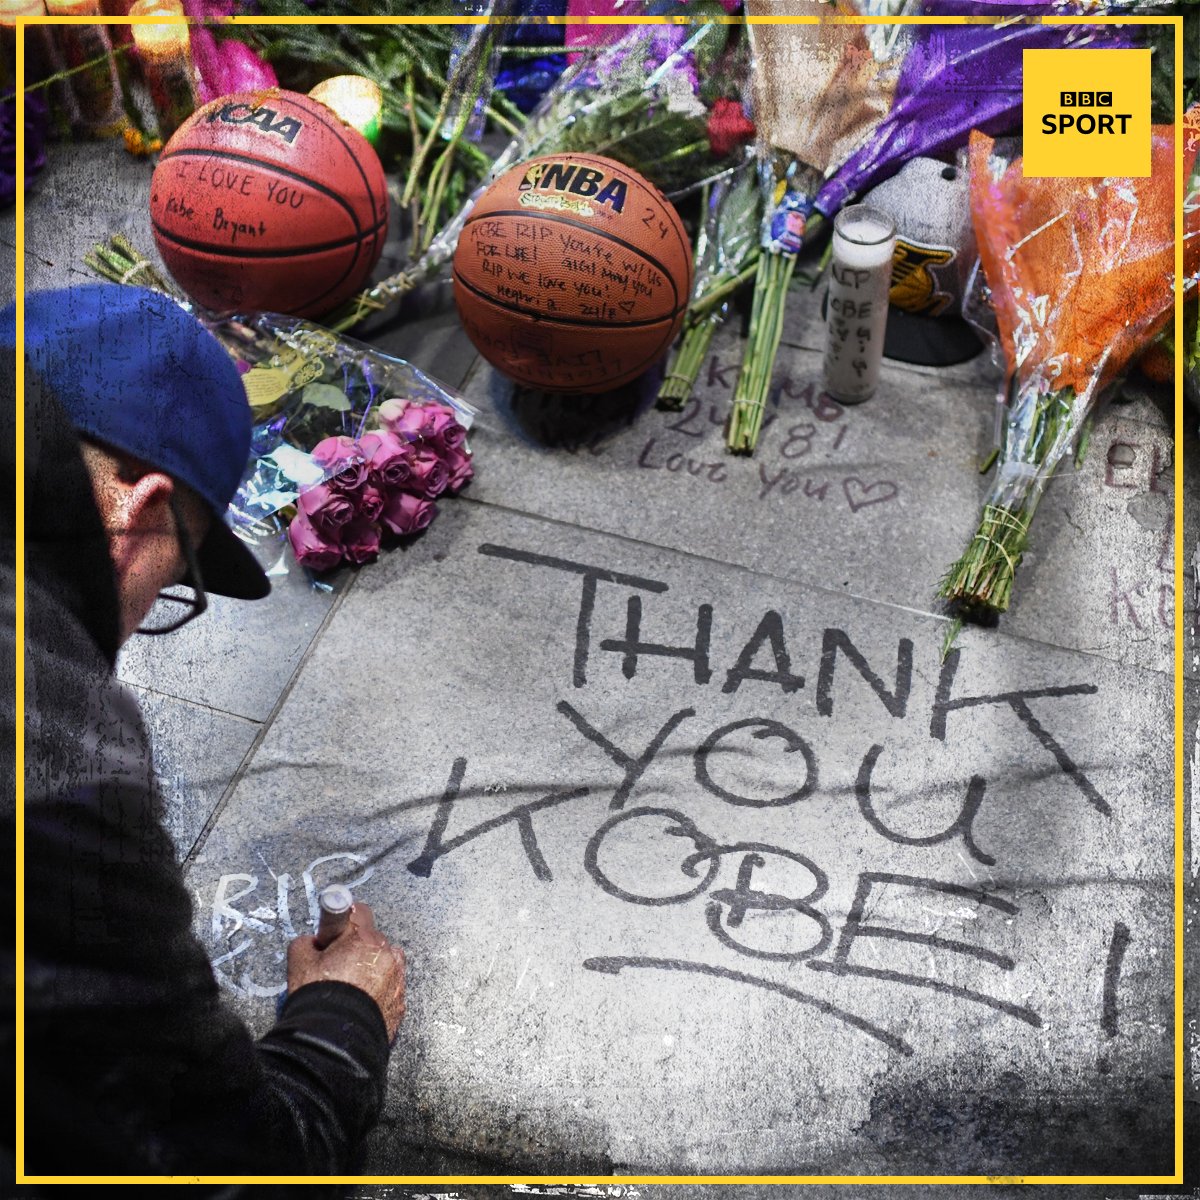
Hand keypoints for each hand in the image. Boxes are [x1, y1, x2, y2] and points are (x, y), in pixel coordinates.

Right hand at [287, 902, 405, 1040]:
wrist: (334, 1042)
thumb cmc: (318, 996)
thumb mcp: (299, 962)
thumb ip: (306, 943)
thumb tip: (314, 942)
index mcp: (364, 938)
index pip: (359, 911)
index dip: (345, 921)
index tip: (335, 934)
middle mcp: (387, 954)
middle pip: (373, 941)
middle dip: (357, 949)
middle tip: (338, 967)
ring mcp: (397, 979)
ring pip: (385, 964)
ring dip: (372, 969)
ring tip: (352, 989)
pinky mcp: (401, 1003)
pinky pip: (390, 988)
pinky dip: (379, 992)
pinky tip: (361, 1004)